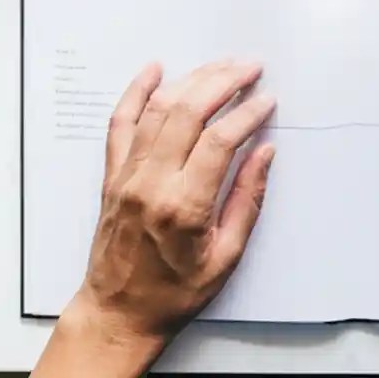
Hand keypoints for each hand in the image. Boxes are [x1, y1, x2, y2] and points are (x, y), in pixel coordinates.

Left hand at [33, 60, 276, 377]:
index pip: (219, 140)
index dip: (247, 113)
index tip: (266, 100)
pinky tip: (154, 70)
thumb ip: (246, 200)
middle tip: (249, 67)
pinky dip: (136, 91)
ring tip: (219, 65)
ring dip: (191, 80)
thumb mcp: (225, 256)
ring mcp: (126, 175)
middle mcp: (150, 183)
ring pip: (157, 109)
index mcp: (183, 206)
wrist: (117, 313)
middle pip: (187, 112)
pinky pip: (121, 122)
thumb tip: (263, 152)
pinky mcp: (112, 175)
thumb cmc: (173, 293)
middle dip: (223, 81)